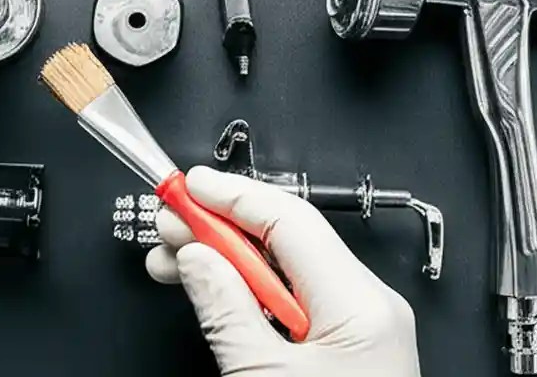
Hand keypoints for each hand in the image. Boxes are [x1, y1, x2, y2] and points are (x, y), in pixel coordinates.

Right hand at [145, 167, 420, 376]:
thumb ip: (225, 308)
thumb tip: (197, 258)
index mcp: (360, 305)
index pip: (288, 218)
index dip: (230, 194)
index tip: (186, 184)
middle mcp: (368, 309)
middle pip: (285, 240)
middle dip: (219, 226)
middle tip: (167, 222)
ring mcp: (361, 330)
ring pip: (285, 271)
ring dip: (226, 260)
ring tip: (172, 261)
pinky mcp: (347, 352)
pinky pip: (294, 301)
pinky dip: (247, 292)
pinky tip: (211, 291)